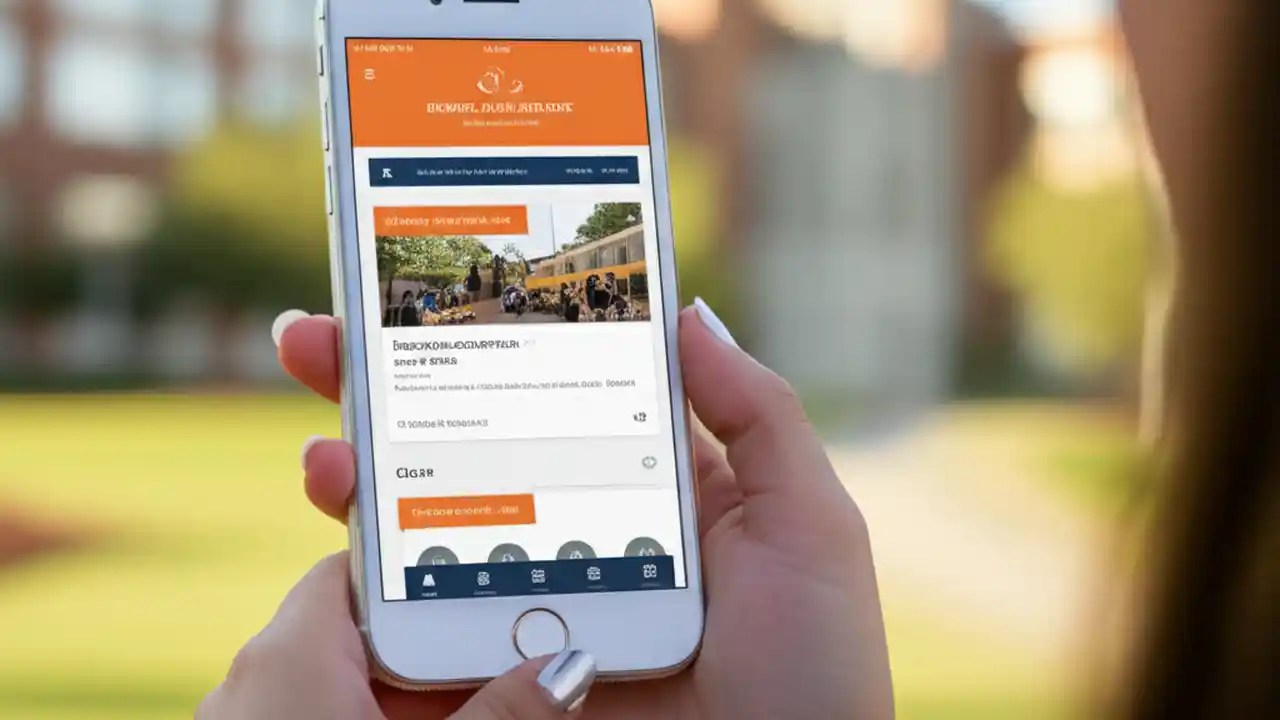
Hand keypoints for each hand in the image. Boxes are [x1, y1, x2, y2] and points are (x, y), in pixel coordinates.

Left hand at [197, 554, 597, 719]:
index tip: (483, 588)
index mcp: (288, 656)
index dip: (422, 573)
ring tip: (480, 710)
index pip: (355, 572)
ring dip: (407, 702)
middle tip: (505, 660)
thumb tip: (565, 669)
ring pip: (338, 691)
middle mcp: (250, 687)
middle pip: (356, 636)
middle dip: (433, 652)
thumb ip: (506, 712)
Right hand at [209, 299, 893, 717]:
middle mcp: (574, 533)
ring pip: (421, 528)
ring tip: (326, 451)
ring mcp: (528, 606)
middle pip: (464, 446)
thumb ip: (757, 413)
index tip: (425, 292)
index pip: (551, 394)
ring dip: (356, 479)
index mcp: (644, 488)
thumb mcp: (808, 523)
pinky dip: (362, 590)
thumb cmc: (819, 666)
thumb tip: (686, 307)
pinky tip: (342, 551)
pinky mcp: (495, 678)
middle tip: (317, 339)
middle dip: (383, 389)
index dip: (488, 342)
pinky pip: (414, 627)